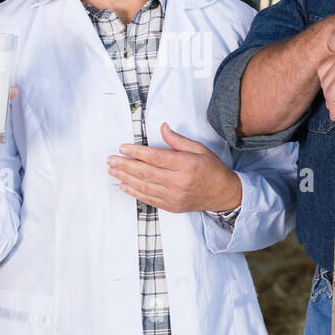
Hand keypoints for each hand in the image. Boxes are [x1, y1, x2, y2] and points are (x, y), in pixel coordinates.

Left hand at [106, 123, 241, 213]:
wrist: (224, 194)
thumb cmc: (212, 169)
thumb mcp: (199, 149)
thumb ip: (178, 140)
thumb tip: (162, 127)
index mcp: (186, 165)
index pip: (155, 157)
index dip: (137, 152)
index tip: (123, 147)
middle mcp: (179, 182)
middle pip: (146, 172)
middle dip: (125, 165)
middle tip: (111, 160)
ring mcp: (174, 196)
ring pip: (144, 186)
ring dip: (126, 178)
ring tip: (113, 170)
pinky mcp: (172, 206)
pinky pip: (149, 199)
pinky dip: (134, 192)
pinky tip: (124, 185)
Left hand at [317, 52, 334, 122]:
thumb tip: (327, 79)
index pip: (330, 61)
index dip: (329, 78)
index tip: (333, 95)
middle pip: (325, 68)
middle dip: (327, 88)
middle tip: (332, 105)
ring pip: (327, 81)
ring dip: (329, 99)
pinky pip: (331, 93)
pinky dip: (332, 106)